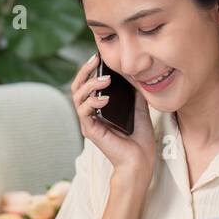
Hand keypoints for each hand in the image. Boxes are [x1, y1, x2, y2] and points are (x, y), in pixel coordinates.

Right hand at [71, 53, 155, 179]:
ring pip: (78, 97)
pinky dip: (92, 102)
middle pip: (78, 87)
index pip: (89, 85)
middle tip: (95, 59)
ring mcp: (89, 122)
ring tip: (105, 80)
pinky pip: (84, 112)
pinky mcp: (91, 131)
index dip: (91, 70)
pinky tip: (105, 98)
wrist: (140, 161)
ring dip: (90, 85)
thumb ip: (134, 95)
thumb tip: (135, 76)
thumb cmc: (140, 140)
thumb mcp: (140, 111)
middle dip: (85, 71)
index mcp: (100, 109)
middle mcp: (92, 114)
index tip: (99, 56)